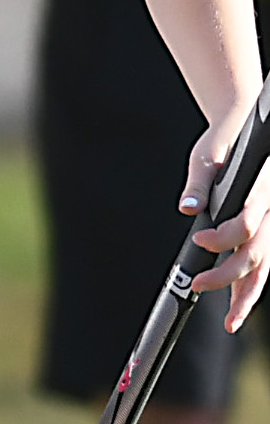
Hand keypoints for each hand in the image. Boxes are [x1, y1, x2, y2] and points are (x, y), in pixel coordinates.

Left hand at [183, 115, 269, 330]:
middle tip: (197, 285)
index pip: (246, 226)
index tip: (200, 241)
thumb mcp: (206, 156)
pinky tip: (237, 304)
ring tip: (231, 321)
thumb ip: (198, 183)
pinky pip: (262, 264)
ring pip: (265, 266)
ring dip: (248, 295)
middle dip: (229, 276)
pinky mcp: (265, 231)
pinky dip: (250, 285)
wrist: (242, 130)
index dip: (223, 238)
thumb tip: (188, 208)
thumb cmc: (222, 143)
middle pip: (256, 254)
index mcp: (258, 193)